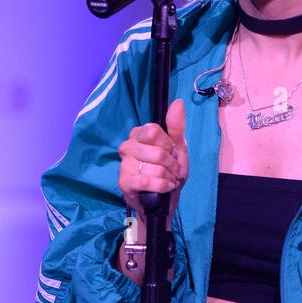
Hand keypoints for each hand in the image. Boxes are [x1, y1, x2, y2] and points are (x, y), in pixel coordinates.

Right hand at [117, 97, 188, 222]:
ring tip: (167, 180)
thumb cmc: (168, 172)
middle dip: (172, 165)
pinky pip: (148, 181)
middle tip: (171, 170)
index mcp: (138, 135)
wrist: (165, 200)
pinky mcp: (124, 183)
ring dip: (168, 177)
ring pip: (155, 168)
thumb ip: (176, 126)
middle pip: (158, 151)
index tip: (172, 153)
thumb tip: (178, 102)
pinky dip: (162, 186)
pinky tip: (164, 188)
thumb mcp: (177, 148)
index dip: (169, 146)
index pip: (154, 131)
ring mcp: (124, 165)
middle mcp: (127, 147)